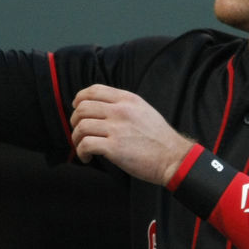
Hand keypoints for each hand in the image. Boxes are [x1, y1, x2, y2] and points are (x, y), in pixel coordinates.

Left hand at [70, 84, 193, 186]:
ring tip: (82, 147)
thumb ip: (123, 105)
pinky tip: (87, 158)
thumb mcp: (144, 110)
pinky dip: (81, 152)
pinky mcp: (114, 148)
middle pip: (83, 108)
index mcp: (128, 99)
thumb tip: (100, 107)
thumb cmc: (158, 138)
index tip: (76, 108)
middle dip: (74, 121)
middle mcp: (121, 111)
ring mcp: (117, 129)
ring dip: (76, 139)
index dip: (79, 98)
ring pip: (81, 126)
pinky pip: (85, 145)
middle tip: (79, 132)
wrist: (173, 158)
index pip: (94, 90)